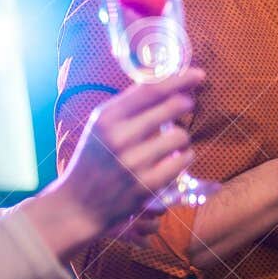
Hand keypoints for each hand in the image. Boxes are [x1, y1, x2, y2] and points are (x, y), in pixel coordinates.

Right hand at [28, 69, 203, 259]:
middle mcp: (119, 136)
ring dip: (182, 137)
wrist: (79, 204)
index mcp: (106, 117)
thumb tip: (167, 85)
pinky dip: (183, 158)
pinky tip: (173, 159)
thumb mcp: (101, 127)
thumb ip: (129, 107)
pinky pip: (183, 161)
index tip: (198, 75)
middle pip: (172, 107)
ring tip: (171, 142)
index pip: (150, 89)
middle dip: (185, 103)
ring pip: (181, 135)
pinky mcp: (147, 185)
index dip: (179, 79)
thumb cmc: (95, 160)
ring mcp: (133, 162)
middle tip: (187, 104)